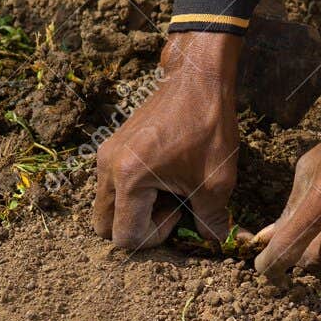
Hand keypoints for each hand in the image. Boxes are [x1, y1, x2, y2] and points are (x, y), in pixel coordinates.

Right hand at [93, 32, 243, 249]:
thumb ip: (211, 221)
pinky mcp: (111, 147)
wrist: (197, 79)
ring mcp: (105, 156)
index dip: (154, 237)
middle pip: (104, 227)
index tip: (178, 212)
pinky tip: (163, 175)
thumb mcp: (216, 181)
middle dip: (136, 228)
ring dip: (134, 210)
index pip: (125, 237)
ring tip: (168, 190)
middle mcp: (107, 168)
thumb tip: (215, 241)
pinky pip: (111, 185)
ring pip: (107, 206)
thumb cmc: (208, 127)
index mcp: (129, 179)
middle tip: (168, 209)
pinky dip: (133, 192)